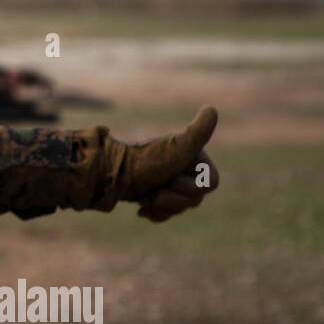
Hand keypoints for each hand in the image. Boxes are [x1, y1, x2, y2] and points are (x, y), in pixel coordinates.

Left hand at [116, 106, 219, 221]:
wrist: (112, 174)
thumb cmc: (146, 160)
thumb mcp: (177, 147)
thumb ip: (197, 133)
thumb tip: (211, 109)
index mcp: (195, 157)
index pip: (210, 184)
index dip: (190, 186)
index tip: (171, 178)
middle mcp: (185, 168)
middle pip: (195, 199)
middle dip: (173, 199)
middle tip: (155, 191)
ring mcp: (170, 182)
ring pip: (181, 208)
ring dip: (162, 206)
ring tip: (145, 198)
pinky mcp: (156, 194)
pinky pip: (166, 213)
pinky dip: (155, 214)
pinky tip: (141, 209)